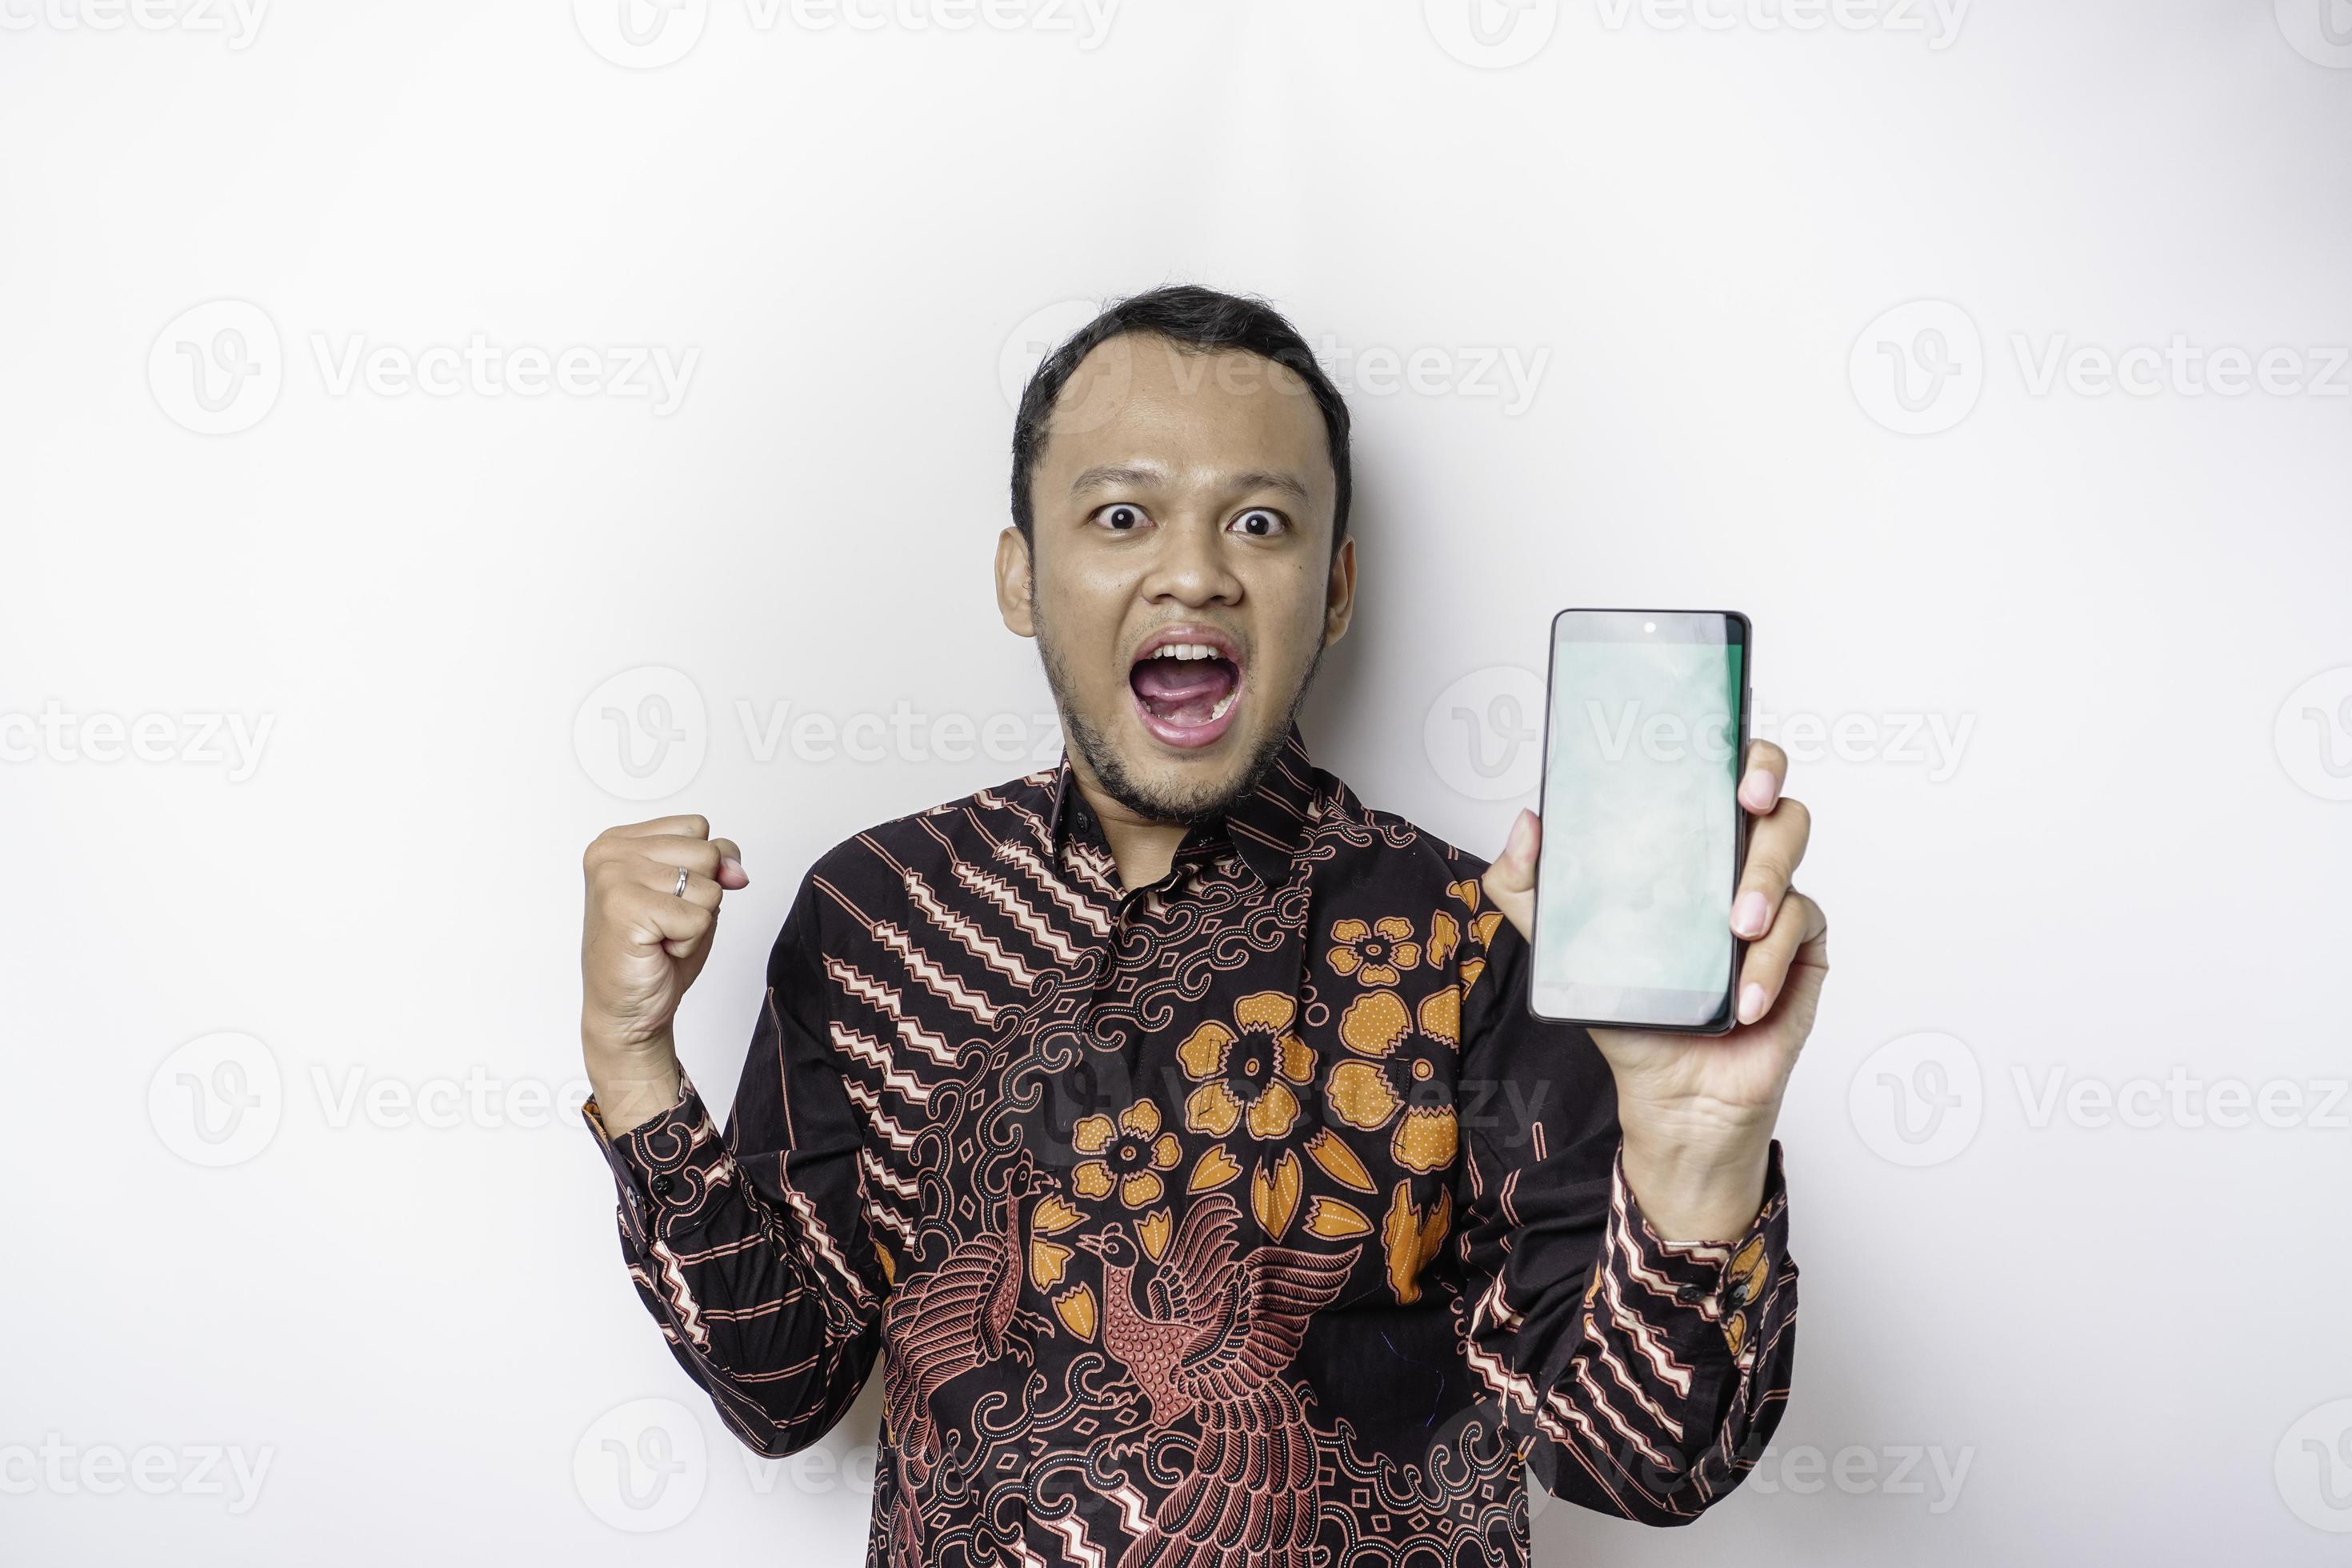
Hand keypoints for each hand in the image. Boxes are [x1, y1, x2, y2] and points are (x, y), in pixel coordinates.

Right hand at [580, 814, 749, 1133]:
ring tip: (661, 936)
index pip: (697, 827)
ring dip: (695, 921)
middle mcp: (610, 852)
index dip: (702, 869)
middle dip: (700, 895)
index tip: (668, 900)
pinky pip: (700, 916)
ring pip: (707, 886)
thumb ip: (718, 864)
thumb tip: (735, 870)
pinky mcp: (625, 907)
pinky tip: (658, 949)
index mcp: (620, 840)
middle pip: (706, 852)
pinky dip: (690, 941)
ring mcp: (614, 876)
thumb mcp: (695, 895)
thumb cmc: (655, 953)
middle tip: (664, 923)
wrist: (627, 1010)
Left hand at [1481, 741, 1828, 1239]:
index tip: (1721, 751)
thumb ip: (1530, 889)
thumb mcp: (1564, 947)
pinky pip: (1801, 926)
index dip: (1731, 748)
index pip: (1718, 773)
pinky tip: (1743, 998)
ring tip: (1733, 928)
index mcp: (1686, 848)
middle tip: (1745, 803)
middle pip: (1773, 795)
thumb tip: (1527, 822)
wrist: (1672, 1090)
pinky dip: (1770, 963)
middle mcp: (1735, 862)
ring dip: (1764, 879)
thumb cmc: (1631, 1011)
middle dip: (1766, 782)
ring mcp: (1776, 900)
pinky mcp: (1805, 947)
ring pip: (1793, 848)